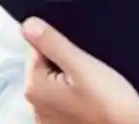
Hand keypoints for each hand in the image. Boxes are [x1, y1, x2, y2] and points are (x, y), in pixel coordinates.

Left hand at [22, 18, 138, 123]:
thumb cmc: (109, 107)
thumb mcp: (81, 65)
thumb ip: (52, 42)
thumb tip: (29, 24)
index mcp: (34, 88)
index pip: (39, 51)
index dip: (62, 49)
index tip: (80, 60)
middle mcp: (37, 108)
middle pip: (49, 69)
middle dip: (69, 66)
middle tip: (91, 76)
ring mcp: (51, 120)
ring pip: (61, 86)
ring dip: (76, 83)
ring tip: (96, 90)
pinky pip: (69, 103)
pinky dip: (81, 99)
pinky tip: (95, 102)